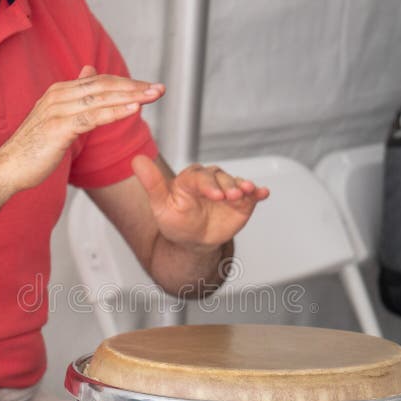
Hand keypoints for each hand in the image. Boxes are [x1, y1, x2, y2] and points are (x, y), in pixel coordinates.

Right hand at [0, 66, 164, 192]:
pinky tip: (133, 110)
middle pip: (104, 85)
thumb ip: (75, 95)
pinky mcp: (58, 128)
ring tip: (152, 97)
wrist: (8, 168)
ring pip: (101, 98)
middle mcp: (59, 95)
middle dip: (134, 87)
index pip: (101, 81)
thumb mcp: (57, 116)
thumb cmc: (34, 148)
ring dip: (130, 96)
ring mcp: (57, 110)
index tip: (150, 87)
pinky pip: (92, 117)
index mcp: (61, 91)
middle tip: (159, 89)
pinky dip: (115, 112)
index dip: (127, 83)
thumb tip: (89, 71)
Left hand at [132, 156, 269, 251]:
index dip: (207, 184)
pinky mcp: (242, 201)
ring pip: (237, 183)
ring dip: (243, 187)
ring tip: (246, 192)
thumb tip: (136, 160)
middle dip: (226, 186)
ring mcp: (228, 189)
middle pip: (220, 177)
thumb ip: (152, 183)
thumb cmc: (176, 222)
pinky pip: (251, 195)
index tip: (214, 195)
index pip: (199, 177)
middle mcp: (211, 180)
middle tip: (230, 196)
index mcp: (190, 179)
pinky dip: (258, 192)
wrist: (193, 241)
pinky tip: (264, 193)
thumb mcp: (161, 206)